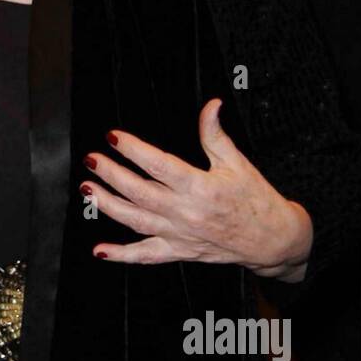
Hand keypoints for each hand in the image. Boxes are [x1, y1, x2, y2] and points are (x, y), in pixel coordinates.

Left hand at [80, 98, 312, 281]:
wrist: (272, 239)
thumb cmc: (256, 200)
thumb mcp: (238, 162)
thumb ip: (215, 135)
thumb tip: (210, 106)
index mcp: (200, 187)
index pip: (158, 165)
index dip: (133, 150)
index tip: (114, 137)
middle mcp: (185, 212)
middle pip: (139, 192)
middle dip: (111, 174)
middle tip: (91, 159)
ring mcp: (179, 234)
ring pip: (135, 220)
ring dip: (107, 205)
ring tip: (88, 189)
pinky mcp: (179, 251)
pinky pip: (145, 255)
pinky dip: (121, 255)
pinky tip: (100, 250)